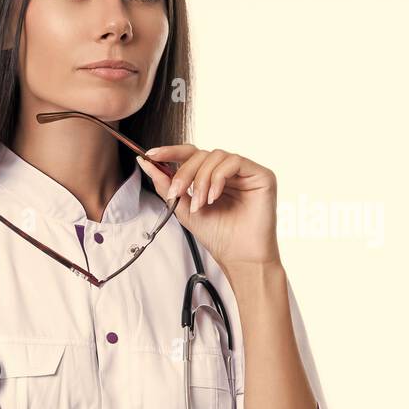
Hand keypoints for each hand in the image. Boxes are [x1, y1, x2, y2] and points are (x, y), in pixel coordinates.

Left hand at [135, 145, 279, 271]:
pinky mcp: (261, 175)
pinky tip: (214, 196)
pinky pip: (234, 162)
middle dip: (184, 172)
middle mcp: (230, 172)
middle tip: (176, 192)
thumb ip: (166, 185)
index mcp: (213, 177)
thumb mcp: (183, 208)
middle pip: (201, 154)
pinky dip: (219, 177)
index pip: (192, 155)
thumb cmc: (219, 236)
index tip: (152, 155)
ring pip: (216, 156)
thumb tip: (146, 163)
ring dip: (201, 179)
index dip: (171, 152)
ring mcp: (246, 172)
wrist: (239, 257)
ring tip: (200, 203)